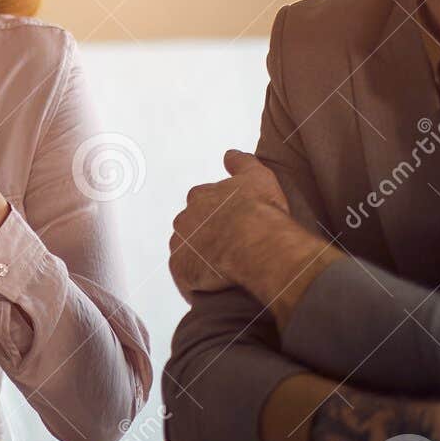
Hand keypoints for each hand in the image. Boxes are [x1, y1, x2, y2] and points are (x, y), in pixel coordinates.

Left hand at [169, 150, 290, 297]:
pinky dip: (198, 281)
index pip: (203, 203)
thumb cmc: (259, 210)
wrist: (255, 244)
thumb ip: (242, 163)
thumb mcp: (257, 177)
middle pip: (192, 228)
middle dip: (207, 236)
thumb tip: (230, 154)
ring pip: (188, 252)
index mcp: (200, 197)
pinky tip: (217, 286)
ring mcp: (181, 246)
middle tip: (232, 247)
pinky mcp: (181, 271)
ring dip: (202, 259)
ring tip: (227, 269)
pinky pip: (186, 277)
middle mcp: (184, 220)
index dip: (219, 213)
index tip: (233, 221)